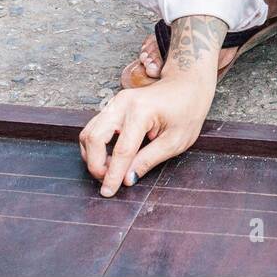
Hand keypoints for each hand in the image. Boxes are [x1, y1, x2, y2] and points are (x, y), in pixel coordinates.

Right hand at [78, 72, 214, 196]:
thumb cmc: (187, 110)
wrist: (187, 84)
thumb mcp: (176, 141)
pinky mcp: (113, 105)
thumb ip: (149, 160)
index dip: (113, 175)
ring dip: (92, 155)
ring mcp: (115, 102)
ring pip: (89, 132)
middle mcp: (123, 104)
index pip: (121, 150)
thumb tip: (127, 179)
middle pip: (94, 138)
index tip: (108, 192)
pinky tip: (109, 157)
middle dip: (95, 164)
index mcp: (141, 112)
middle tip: (108, 181)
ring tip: (109, 170)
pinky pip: (94, 127)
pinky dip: (95, 145)